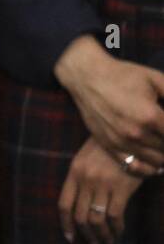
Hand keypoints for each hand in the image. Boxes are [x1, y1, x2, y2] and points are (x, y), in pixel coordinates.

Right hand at [55, 37, 163, 173]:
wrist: (86, 77)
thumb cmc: (123, 75)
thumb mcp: (156, 79)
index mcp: (151, 116)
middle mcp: (136, 133)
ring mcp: (121, 142)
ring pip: (156, 162)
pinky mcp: (109, 146)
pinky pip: (134, 167)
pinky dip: (149, 168)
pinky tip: (157, 162)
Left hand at [58, 136, 143, 243]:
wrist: (130, 138)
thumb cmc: (107, 149)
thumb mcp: (85, 159)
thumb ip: (79, 179)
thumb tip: (78, 206)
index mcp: (73, 173)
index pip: (63, 205)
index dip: (65, 224)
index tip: (70, 237)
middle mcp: (85, 180)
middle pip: (80, 216)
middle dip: (86, 234)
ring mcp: (103, 185)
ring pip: (96, 219)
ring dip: (101, 235)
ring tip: (107, 242)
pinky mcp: (121, 188)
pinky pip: (115, 215)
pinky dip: (116, 228)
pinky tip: (119, 232)